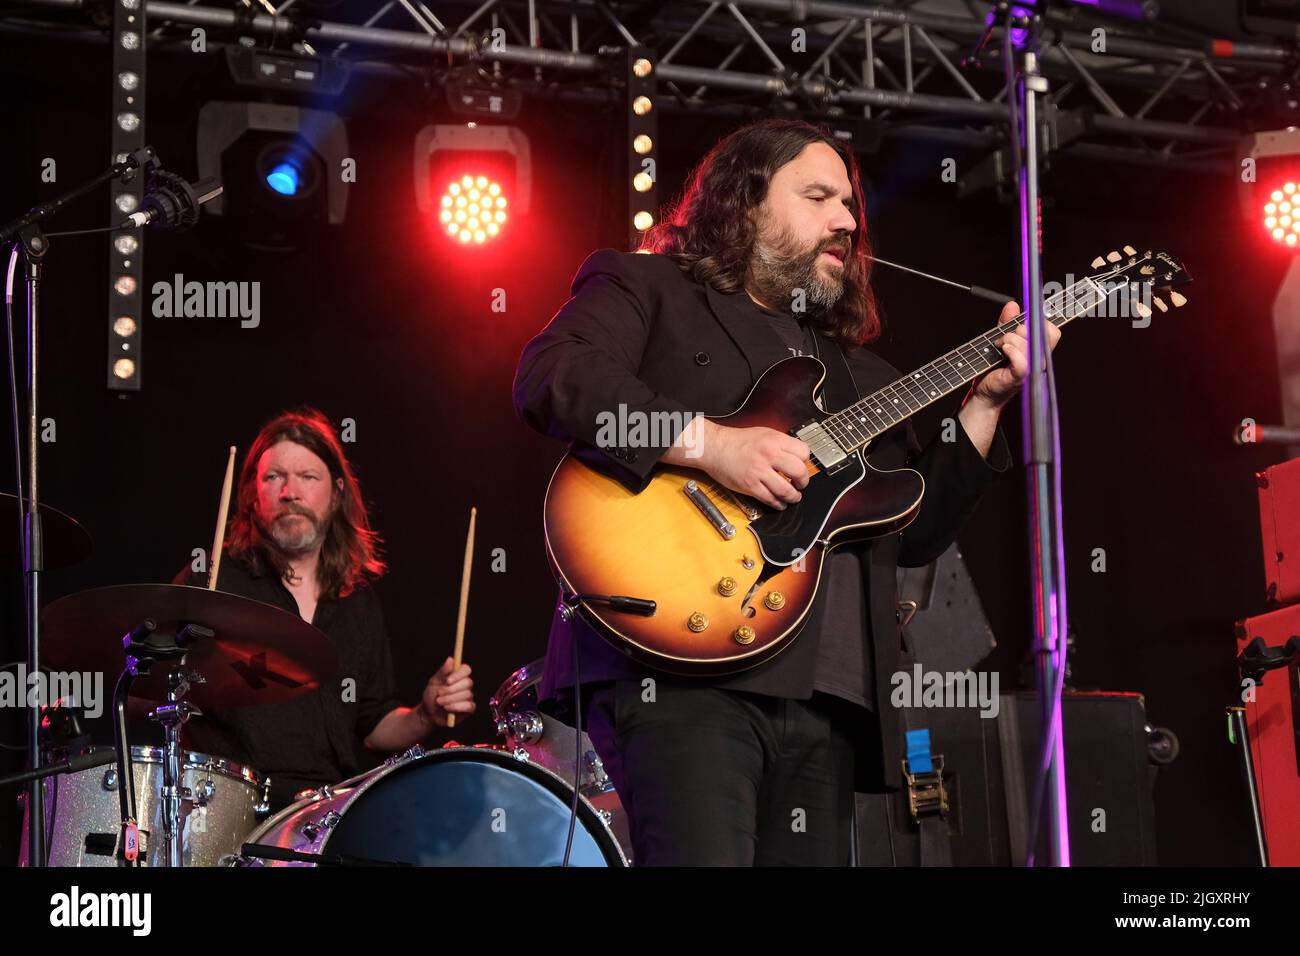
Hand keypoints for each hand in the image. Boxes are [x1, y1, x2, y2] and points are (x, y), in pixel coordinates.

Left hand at [419, 656, 474, 726]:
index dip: (459, 674)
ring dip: (450, 699)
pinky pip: (469, 706)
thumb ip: (442, 672)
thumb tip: (450, 659)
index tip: (448, 680)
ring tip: (440, 702)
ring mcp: (469, 696)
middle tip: (439, 694)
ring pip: (467, 695)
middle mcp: (465, 685)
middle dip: (451, 690)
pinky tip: (448, 708)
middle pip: (468, 682)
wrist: (429, 713)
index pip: (466, 669)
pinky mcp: (469, 708)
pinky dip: (457, 707)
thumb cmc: (431, 695)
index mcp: (458, 676)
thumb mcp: (434, 682)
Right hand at [696, 419, 810, 510]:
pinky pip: (770, 499)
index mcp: (774, 440)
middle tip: (800, 484)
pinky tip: (779, 503)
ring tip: (793, 497)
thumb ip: (780, 443)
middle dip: (803, 481)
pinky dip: (778, 504)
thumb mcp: (763, 433)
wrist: (715, 447)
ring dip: (793, 497)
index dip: (805, 461)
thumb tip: (796, 456)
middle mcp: (769, 454)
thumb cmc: (737, 441)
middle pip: (799, 472)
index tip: (801, 466)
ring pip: (786, 490)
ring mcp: (759, 471)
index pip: (803, 452)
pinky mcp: (750, 485)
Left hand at [968, 300, 1062, 408]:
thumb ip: (1007, 322)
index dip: (1041, 322)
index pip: (1052, 331)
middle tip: (1007, 335)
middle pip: (1046, 334)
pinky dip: (1011, 351)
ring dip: (1010, 339)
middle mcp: (1039, 360)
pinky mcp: (1020, 377)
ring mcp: (1032, 369)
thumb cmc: (994, 368)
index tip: (1023, 322)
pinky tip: (1003, 351)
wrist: (984, 391)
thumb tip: (1013, 305)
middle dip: (1024, 328)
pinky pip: (1023, 360)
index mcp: (1038, 350)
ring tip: (1000, 345)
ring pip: (1030, 344)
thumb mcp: (1001, 339)